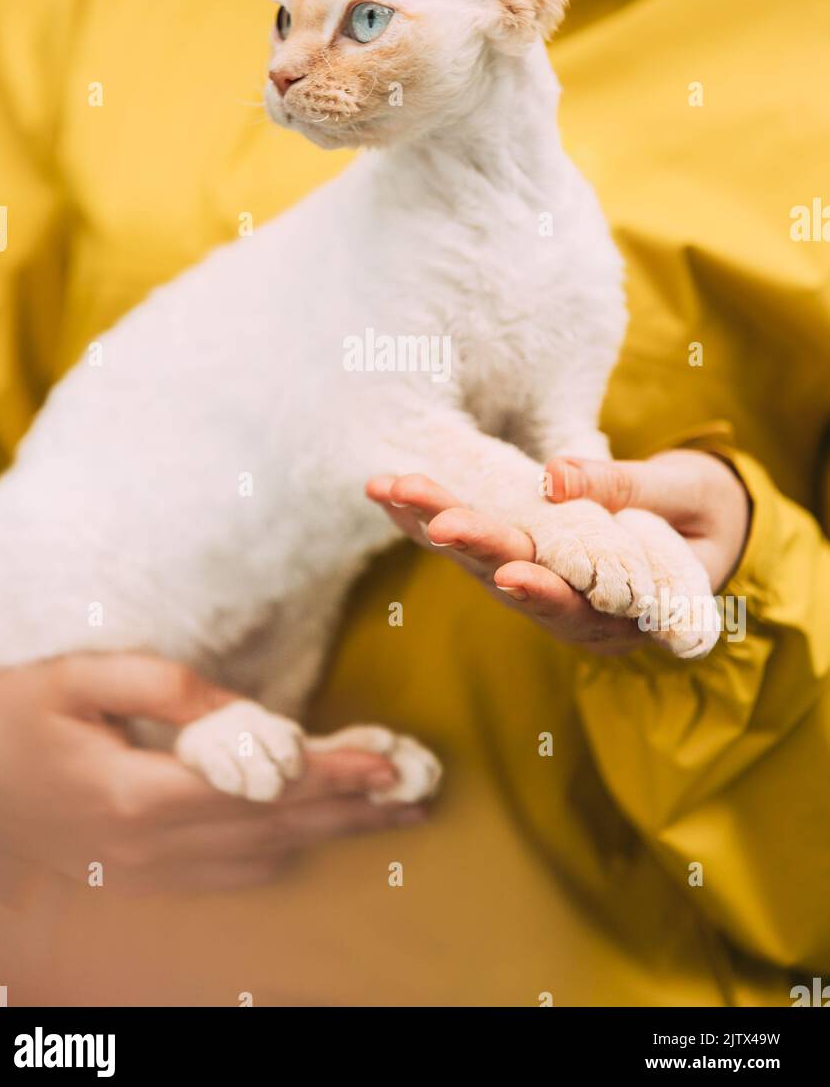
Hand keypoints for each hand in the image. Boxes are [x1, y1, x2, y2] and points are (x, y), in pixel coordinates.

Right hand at [0, 653, 421, 901]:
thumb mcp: (78, 679)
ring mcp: (144, 873)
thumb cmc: (8, 722)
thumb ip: (167, 687)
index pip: (261, 786)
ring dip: (329, 835)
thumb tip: (247, 713)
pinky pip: (225, 877)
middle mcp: (151, 847)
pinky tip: (312, 841)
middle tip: (419, 791)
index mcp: (139, 794)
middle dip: (352, 809)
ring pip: (258, 859)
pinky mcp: (136, 878)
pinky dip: (281, 858)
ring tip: (389, 814)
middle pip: (275, 830)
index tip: (388, 759)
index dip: (331, 773)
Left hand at [367, 449, 749, 655]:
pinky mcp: (516, 556)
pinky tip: (388, 491)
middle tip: (432, 514)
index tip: (512, 573)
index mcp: (622, 611)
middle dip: (469, 543)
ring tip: (390, 488)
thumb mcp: (681, 496)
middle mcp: (569, 608)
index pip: (574, 607)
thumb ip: (623, 491)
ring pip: (477, 561)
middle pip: (511, 580)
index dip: (542, 592)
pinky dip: (427, 515)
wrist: (696, 526)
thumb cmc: (698, 514)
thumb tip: (553, 475)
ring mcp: (537, 584)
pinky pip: (468, 541)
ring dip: (431, 523)